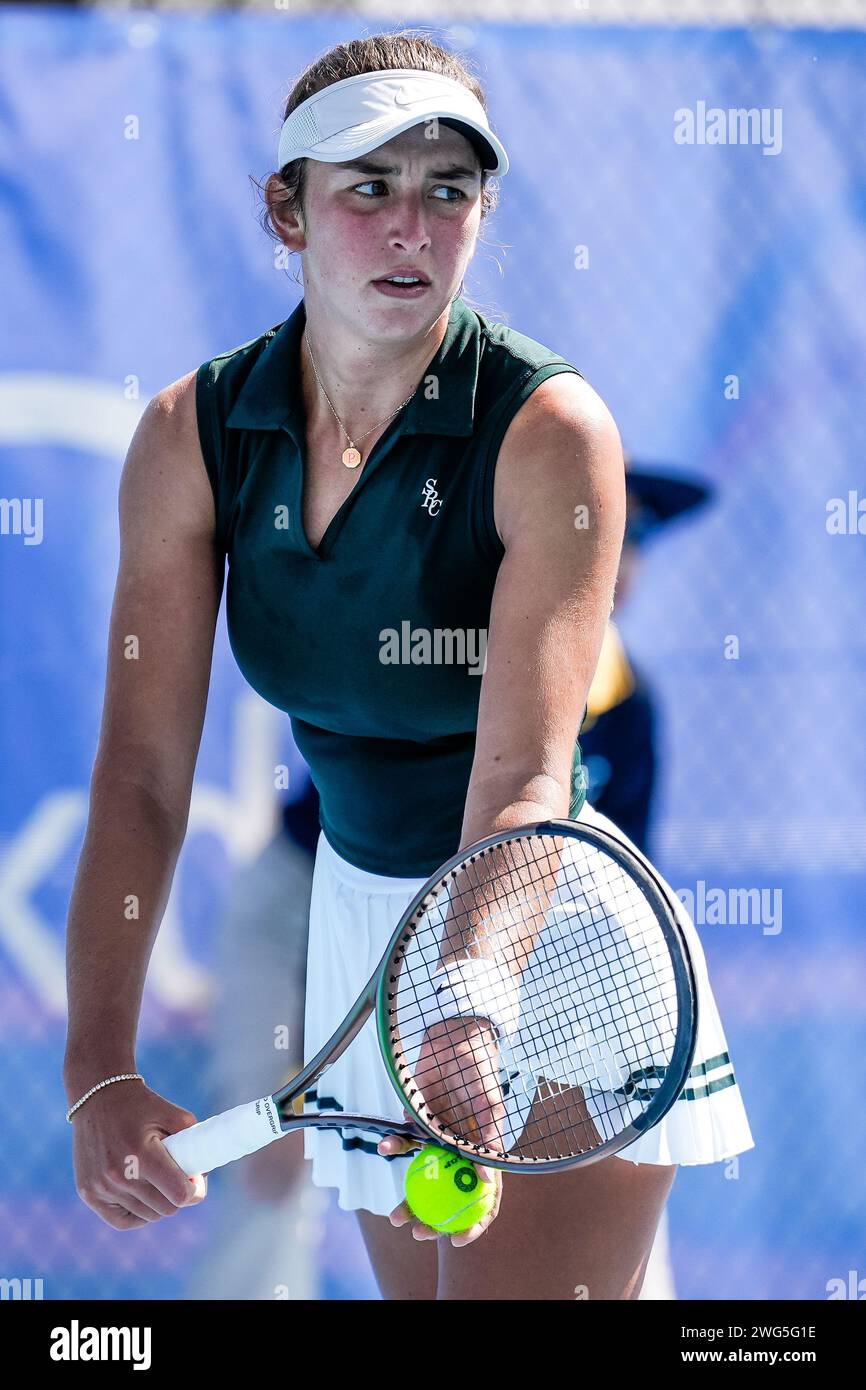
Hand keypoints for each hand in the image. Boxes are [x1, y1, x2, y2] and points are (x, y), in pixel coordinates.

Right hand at [69, 1081, 206, 1229]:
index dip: (194, 1191)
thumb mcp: (174, 1115)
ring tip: (159, 1181)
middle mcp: (117, 1175)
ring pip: (147, 1215)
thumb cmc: (140, 1106)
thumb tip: (203, 1175)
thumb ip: (195, 1142)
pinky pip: (122, 1221)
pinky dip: (138, 1214)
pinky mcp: (88, 1194)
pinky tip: (144, 1196)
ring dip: (158, 1203)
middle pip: (165, 1209)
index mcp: (141, 1154)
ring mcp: (99, 1188)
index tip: (196, 1181)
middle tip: (179, 1179)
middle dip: (178, 1196)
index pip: (178, 1194)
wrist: (97, 1098)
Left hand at [378, 1017, 505, 1245]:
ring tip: (394, 1216)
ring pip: (422, 1178)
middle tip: (417, 1233)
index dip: (475, 1223)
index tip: (458, 1240)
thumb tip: (487, 1177)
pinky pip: (403, 1143)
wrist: (453, 1037)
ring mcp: (437, 1139)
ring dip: (408, 1199)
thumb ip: (488, 1136)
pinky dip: (393, 1148)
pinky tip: (384, 1149)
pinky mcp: (416, 1123)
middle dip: (433, 1221)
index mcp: (483, 1151)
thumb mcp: (489, 1101)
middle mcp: (459, 1151)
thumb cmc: (478, 1068)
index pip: (484, 1198)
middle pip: (448, 1196)